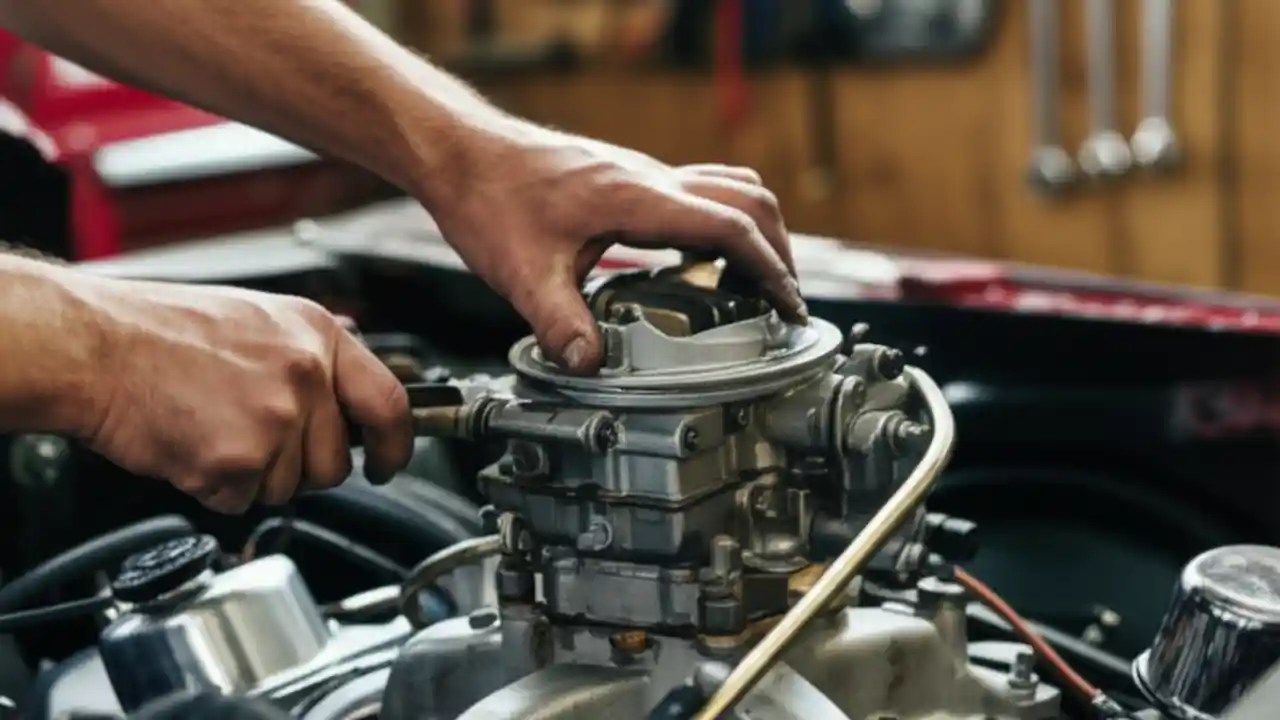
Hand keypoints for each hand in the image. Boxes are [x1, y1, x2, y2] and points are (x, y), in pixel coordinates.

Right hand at [80, 278, 412, 512]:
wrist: (92, 345)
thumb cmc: (160, 330)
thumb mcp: (259, 318)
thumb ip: (311, 356)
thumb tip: (352, 390)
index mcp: (317, 334)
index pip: (390, 403)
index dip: (395, 445)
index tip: (388, 463)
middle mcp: (307, 374)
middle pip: (334, 462)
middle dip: (300, 468)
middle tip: (250, 438)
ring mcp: (276, 419)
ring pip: (289, 487)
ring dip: (252, 476)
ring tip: (210, 428)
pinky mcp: (239, 460)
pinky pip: (242, 500)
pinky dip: (214, 488)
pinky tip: (190, 444)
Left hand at [423, 120, 806, 374]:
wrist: (465, 153)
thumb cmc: (490, 197)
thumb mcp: (522, 272)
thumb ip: (560, 323)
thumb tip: (590, 364)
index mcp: (639, 198)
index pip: (733, 227)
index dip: (771, 269)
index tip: (788, 306)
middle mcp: (651, 179)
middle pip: (749, 201)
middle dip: (779, 251)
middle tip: (784, 300)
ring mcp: (644, 175)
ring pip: (730, 188)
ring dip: (755, 231)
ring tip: (757, 281)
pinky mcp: (631, 180)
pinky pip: (699, 192)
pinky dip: (722, 224)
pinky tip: (701, 261)